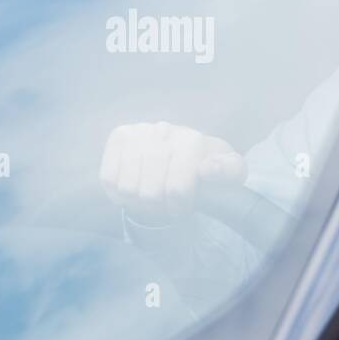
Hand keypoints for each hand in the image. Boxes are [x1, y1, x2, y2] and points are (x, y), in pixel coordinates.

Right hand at [100, 121, 245, 225]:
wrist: (187, 150)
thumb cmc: (209, 167)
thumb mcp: (230, 171)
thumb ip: (229, 171)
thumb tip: (207, 169)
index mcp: (192, 141)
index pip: (176, 190)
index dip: (179, 207)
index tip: (184, 208)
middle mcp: (164, 131)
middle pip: (150, 192)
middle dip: (159, 207)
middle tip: (165, 205)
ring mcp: (139, 132)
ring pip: (128, 188)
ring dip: (139, 202)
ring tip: (151, 198)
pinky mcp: (119, 136)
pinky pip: (109, 178)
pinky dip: (119, 194)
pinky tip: (135, 190)